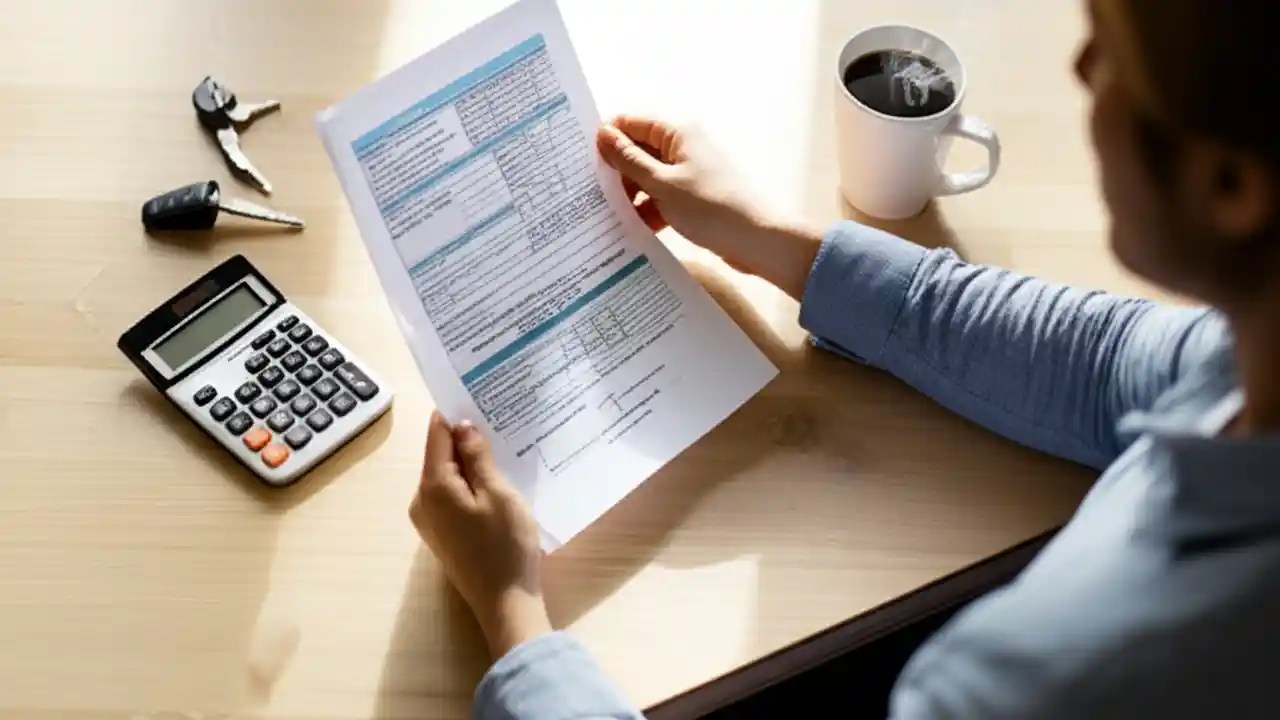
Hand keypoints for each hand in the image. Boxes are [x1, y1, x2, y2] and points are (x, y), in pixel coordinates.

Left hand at [409, 411, 551, 658]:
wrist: (505, 604)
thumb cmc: (505, 545)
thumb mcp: (498, 494)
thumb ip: (477, 457)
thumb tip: (461, 425)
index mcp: (432, 485)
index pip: (436, 434)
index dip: (456, 412)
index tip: (479, 395)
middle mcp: (421, 500)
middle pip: (440, 455)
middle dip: (466, 438)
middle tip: (500, 421)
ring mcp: (429, 520)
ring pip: (448, 476)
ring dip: (471, 463)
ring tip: (504, 449)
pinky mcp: (442, 534)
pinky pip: (453, 496)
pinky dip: (471, 485)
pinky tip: (496, 484)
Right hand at [596, 115, 822, 298]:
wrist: (757, 241)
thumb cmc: (711, 208)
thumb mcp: (662, 184)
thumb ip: (629, 160)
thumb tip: (602, 134)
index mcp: (676, 133)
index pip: (631, 122)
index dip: (607, 139)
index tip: (585, 163)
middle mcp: (682, 146)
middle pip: (636, 149)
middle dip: (615, 170)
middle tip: (591, 195)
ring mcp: (687, 172)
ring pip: (646, 176)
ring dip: (630, 194)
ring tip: (609, 216)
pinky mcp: (691, 197)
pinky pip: (659, 197)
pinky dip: (646, 210)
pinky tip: (632, 229)